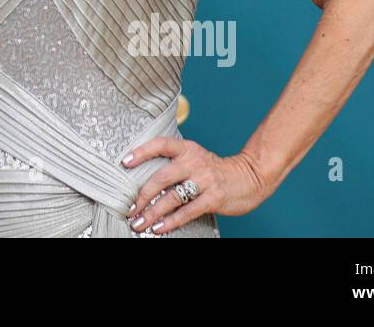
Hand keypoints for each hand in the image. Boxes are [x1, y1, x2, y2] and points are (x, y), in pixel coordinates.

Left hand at [120, 138, 268, 234]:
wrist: (249, 176)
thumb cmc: (214, 169)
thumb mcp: (195, 157)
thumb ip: (173, 163)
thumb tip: (142, 179)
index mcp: (187, 149)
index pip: (160, 145)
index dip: (141, 152)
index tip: (124, 163)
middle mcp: (194, 162)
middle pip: (161, 178)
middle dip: (142, 196)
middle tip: (129, 208)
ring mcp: (204, 180)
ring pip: (171, 198)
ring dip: (152, 213)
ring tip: (139, 223)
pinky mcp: (213, 198)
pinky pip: (187, 212)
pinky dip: (171, 222)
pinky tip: (159, 228)